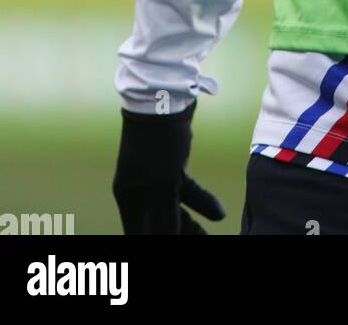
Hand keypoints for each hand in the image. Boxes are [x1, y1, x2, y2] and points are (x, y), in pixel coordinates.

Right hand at [112, 99, 224, 234]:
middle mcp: (138, 190)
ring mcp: (155, 177)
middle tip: (203, 242)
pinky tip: (218, 213)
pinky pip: (185, 191)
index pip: (140, 235)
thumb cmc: (158, 142)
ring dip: (193, 224)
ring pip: (174, 209)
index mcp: (128, 198)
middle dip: (180, 235)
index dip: (158, 244)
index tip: (177, 246)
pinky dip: (201, 201)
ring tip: (211, 235)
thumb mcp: (164, 184)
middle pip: (159, 224)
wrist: (165, 99)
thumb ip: (166, 217)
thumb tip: (169, 240)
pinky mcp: (171, 166)